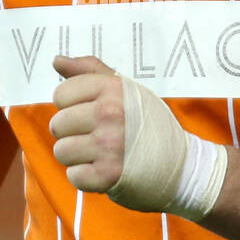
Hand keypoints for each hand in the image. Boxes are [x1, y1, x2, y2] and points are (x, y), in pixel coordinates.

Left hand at [49, 54, 226, 217]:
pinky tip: (104, 171)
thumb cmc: (149, 124)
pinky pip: (73, 176)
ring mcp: (109, 145)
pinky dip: (86, 178)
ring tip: (100, 154)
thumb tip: (57, 61)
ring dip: (77, 157)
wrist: (182, 165)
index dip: (72, 107)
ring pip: (62, 152)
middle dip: (72, 134)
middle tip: (97, 137)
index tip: (91, 113)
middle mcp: (110, 113)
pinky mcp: (108, 175)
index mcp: (112, 89)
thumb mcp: (125, 89)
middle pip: (57, 125)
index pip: (61, 95)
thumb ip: (89, 72)